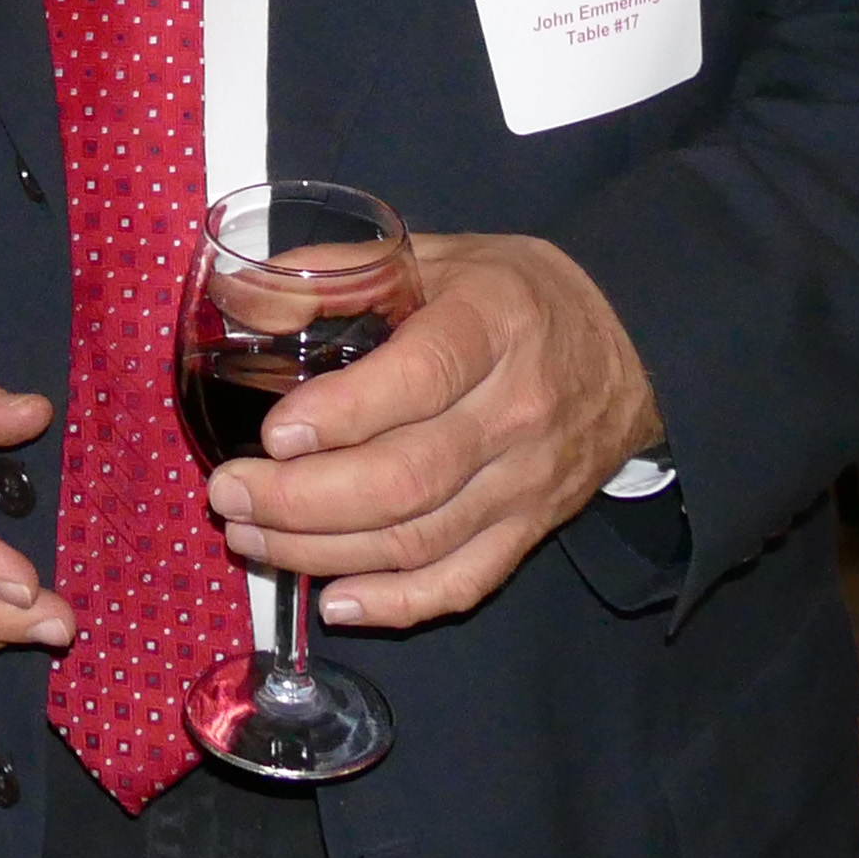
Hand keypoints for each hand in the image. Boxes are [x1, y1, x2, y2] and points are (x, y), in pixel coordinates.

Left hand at [206, 232, 661, 630]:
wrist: (630, 347)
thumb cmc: (508, 294)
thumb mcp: (430, 255)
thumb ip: (333, 272)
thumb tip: (237, 298)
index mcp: (491, 325)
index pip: (418, 380)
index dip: (340, 415)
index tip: (272, 434)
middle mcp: (515, 412)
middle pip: (407, 477)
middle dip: (302, 499)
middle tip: (228, 493)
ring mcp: (527, 482)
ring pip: (421, 538)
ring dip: (323, 551)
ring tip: (248, 539)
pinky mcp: (532, 530)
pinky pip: (464, 581)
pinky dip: (396, 603)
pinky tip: (332, 601)